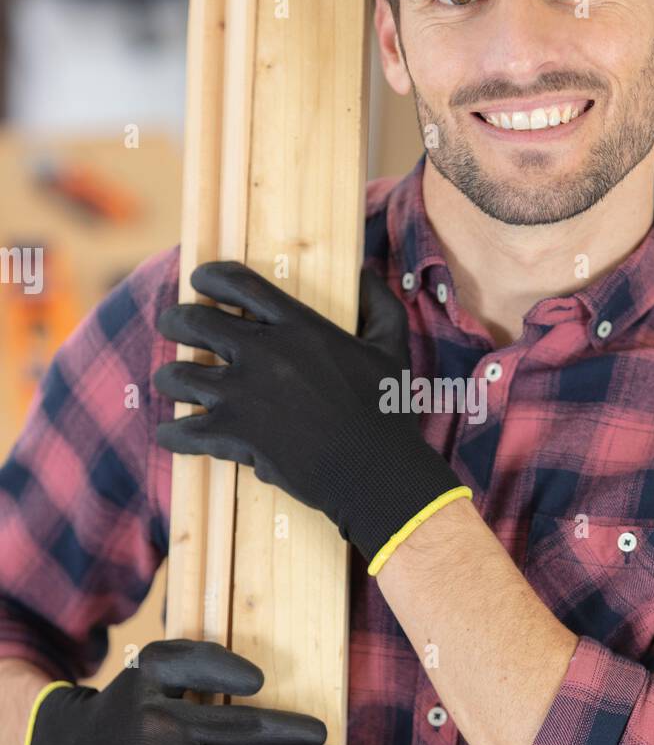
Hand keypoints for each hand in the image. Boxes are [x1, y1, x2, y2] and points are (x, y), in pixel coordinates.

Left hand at [153, 261, 461, 563]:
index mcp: (299, 325)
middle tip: (170, 325)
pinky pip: (183, 430)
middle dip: (174, 321)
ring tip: (171, 381)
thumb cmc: (387, 411)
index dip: (209, 276)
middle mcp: (264, 352)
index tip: (198, 279)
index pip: (239, 283)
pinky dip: (173, 432)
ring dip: (170, 377)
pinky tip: (170, 433)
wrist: (375, 472)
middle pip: (193, 322)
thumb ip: (379, 303)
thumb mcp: (393, 347)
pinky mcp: (233, 434)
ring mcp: (243, 394)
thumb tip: (365, 272)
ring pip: (178, 375)